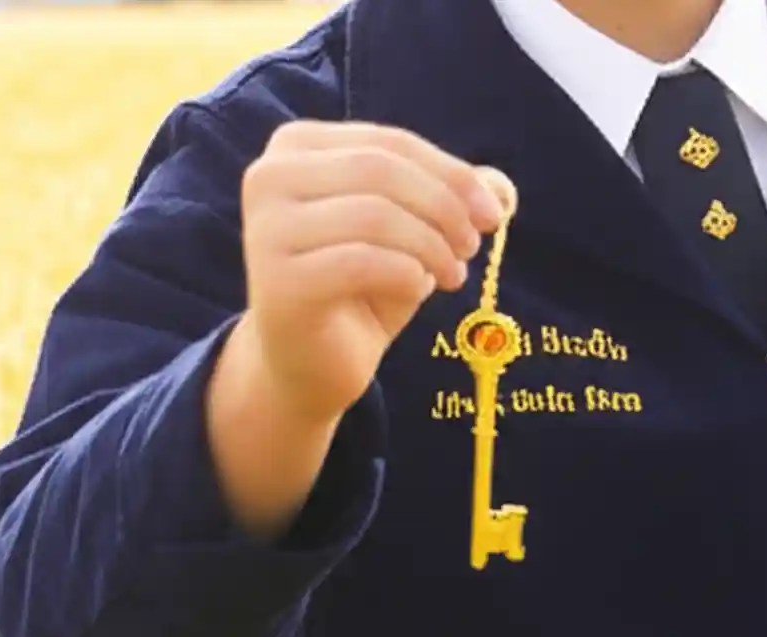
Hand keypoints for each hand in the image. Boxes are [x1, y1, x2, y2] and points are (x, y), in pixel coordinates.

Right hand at [237, 120, 513, 422]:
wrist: (311, 363)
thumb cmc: (360, 287)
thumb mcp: (410, 230)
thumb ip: (449, 197)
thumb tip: (500, 186)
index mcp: (297, 147)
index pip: (390, 143)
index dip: (452, 174)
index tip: (494, 214)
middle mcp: (269, 177)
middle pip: (381, 170)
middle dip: (443, 208)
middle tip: (471, 248)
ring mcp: (266, 229)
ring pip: (374, 214)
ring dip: (431, 245)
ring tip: (451, 274)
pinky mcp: (278, 281)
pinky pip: (362, 262)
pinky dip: (407, 274)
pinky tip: (419, 289)